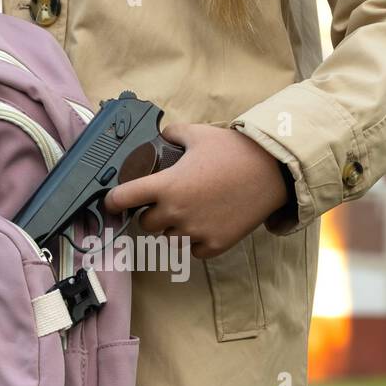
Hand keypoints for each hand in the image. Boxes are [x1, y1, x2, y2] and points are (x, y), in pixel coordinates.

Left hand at [104, 124, 290, 259]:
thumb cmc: (235, 152)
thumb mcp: (199, 134)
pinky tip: (206, 223)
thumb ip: (173, 134)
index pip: (124, 199)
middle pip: (146, 224)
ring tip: (191, 211)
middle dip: (151, 213)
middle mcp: (176, 213)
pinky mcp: (214, 245)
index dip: (114, 201)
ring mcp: (195, 232)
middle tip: (166, 201)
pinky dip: (196, 241)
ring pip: (169, 239)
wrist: (273, 172)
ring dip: (174, 228)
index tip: (112, 203)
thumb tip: (163, 136)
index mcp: (167, 186)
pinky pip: (193, 250)